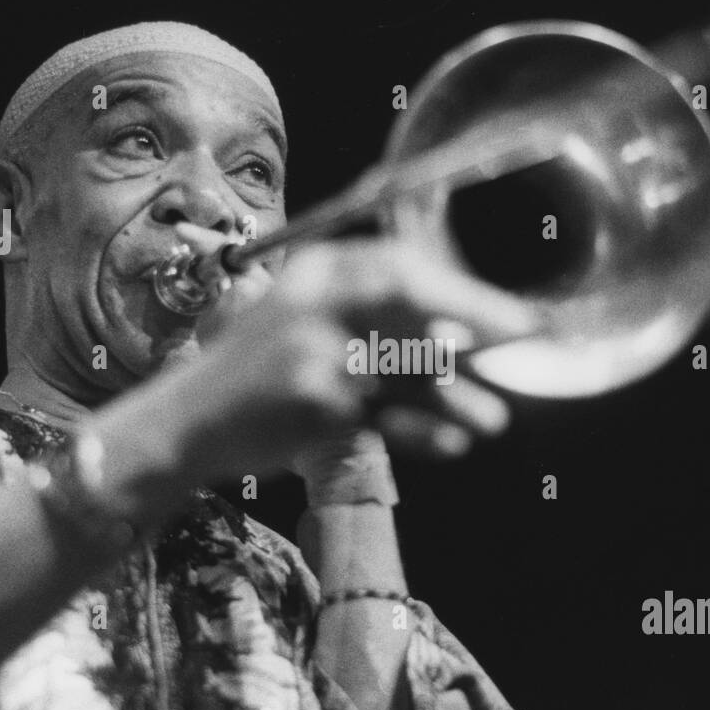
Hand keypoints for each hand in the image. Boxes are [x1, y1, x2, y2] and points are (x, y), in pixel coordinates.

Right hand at [89, 236, 538, 523]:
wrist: (183, 424)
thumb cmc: (252, 380)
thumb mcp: (301, 330)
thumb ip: (368, 327)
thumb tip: (454, 343)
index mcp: (313, 273)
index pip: (399, 265)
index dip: (459, 285)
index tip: (506, 309)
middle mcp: (314, 300)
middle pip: (412, 297)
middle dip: (477, 314)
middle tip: (526, 334)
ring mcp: (314, 350)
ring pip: (408, 366)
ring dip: (458, 396)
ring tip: (492, 420)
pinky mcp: (316, 402)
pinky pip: (389, 418)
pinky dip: (425, 432)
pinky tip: (454, 444)